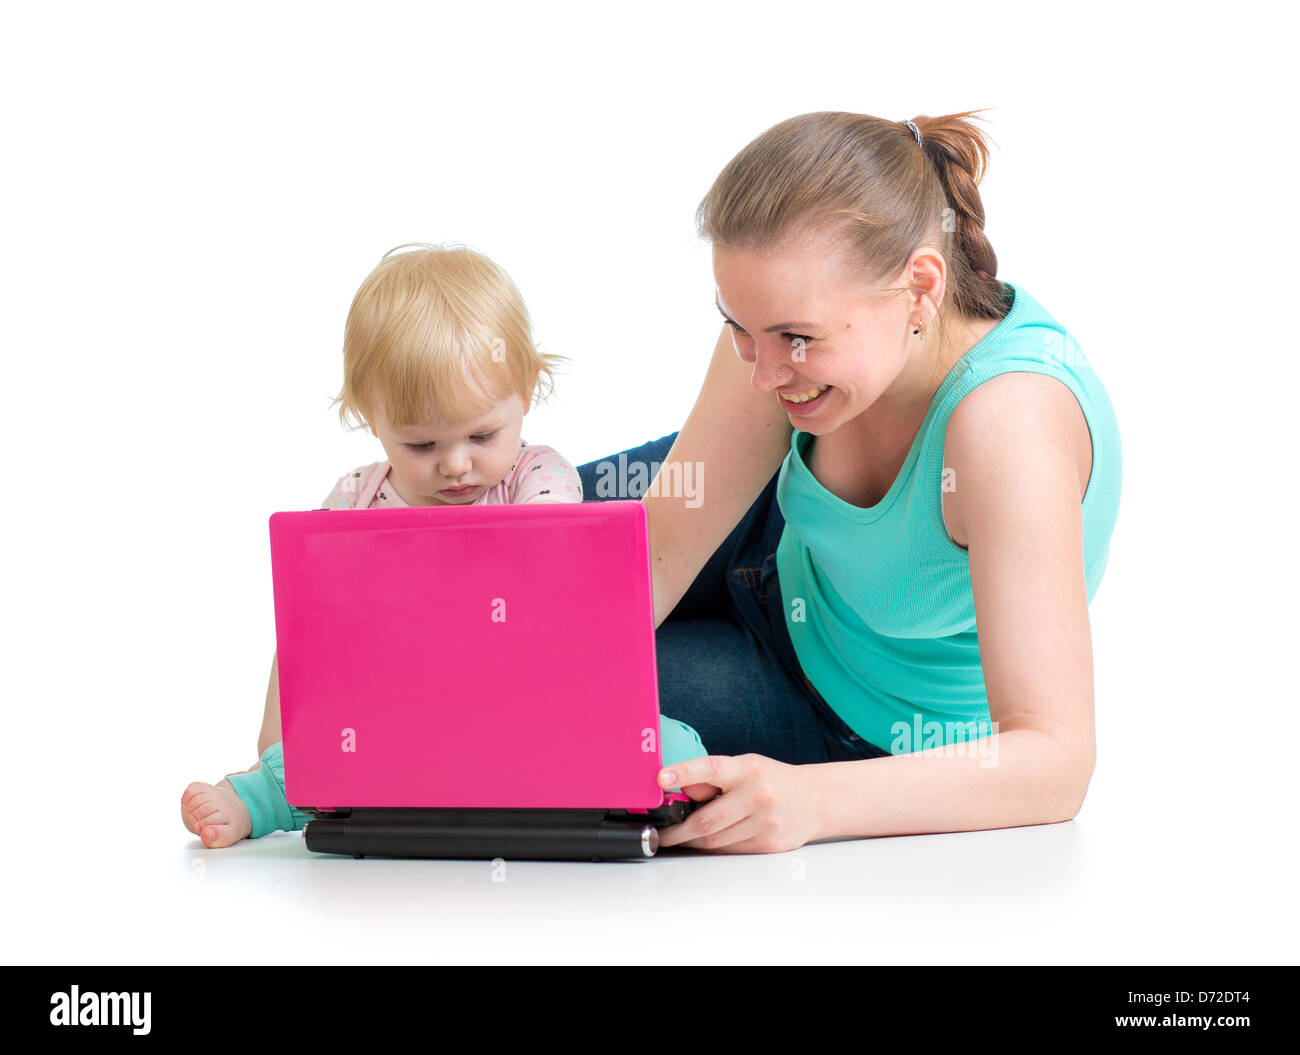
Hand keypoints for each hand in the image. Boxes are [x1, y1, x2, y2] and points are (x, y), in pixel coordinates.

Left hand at [656, 754, 821, 853]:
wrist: (814, 801)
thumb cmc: (772, 780)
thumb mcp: (745, 766)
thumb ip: (714, 777)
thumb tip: (681, 787)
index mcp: (748, 770)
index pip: (711, 769)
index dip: (684, 772)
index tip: (661, 777)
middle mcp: (757, 795)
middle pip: (706, 820)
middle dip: (678, 831)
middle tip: (662, 833)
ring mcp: (764, 823)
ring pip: (715, 841)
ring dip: (693, 841)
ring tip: (683, 836)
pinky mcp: (768, 844)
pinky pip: (729, 851)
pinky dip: (714, 847)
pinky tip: (710, 840)